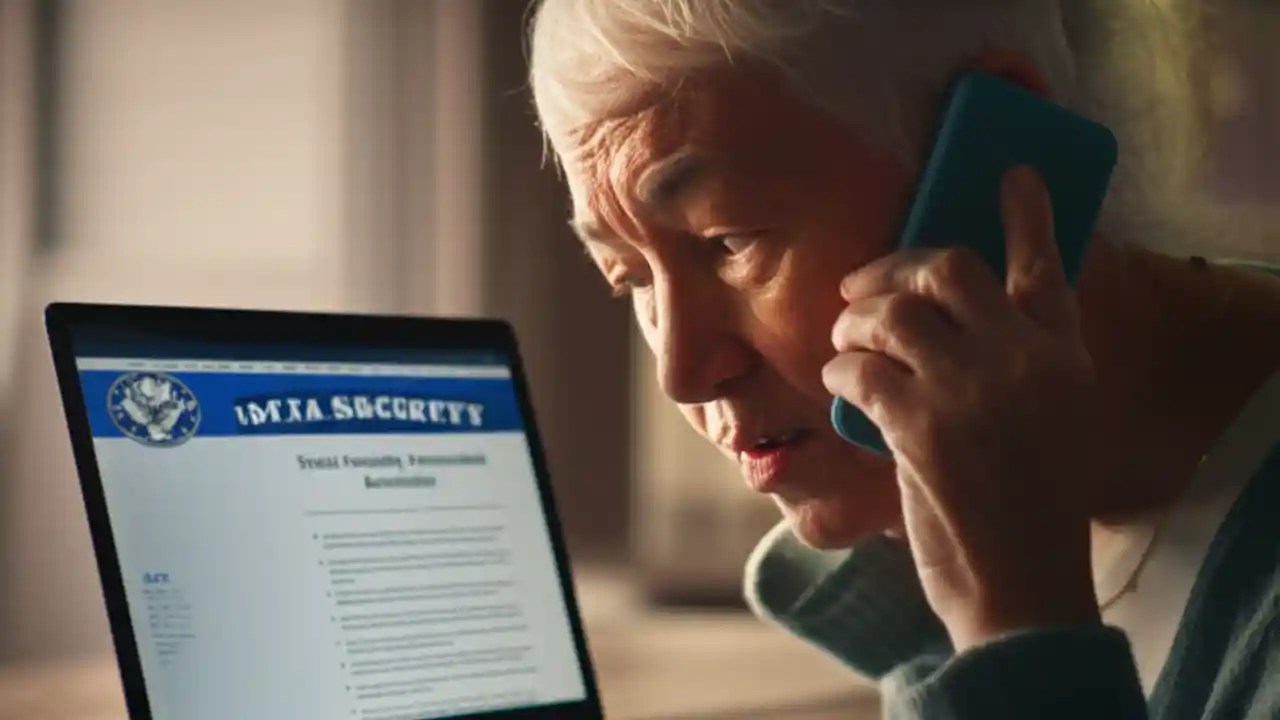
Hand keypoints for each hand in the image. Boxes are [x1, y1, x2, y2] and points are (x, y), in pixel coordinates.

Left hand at [822, 165, 1102, 650]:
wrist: (1022, 586)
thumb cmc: (1025, 509)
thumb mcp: (1043, 424)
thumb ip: (1010, 367)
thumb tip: (936, 324)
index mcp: (1063, 358)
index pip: (1046, 266)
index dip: (1028, 215)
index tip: (1013, 174)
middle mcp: (1024, 360)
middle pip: (949, 271)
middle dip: (894, 267)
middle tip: (861, 286)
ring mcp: (974, 390)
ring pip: (892, 313)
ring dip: (853, 321)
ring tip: (843, 341)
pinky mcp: (923, 427)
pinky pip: (860, 368)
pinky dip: (840, 369)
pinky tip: (840, 382)